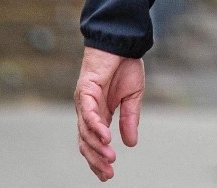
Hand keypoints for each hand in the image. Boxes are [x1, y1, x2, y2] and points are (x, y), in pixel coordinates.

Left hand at [75, 46, 144, 180]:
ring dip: (97, 147)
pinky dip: (96, 126)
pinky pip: (88, 113)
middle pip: (86, 142)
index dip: (98, 159)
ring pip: (85, 131)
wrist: (122, 43)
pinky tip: (106, 137)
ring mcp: (84, 102)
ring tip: (110, 158)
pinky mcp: (85, 91)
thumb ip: (129, 120)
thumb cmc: (126, 67)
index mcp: (99, 114)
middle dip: (96, 160)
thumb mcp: (133, 98)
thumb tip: (131, 144)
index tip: (108, 174)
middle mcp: (87, 111)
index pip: (94, 142)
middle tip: (108, 174)